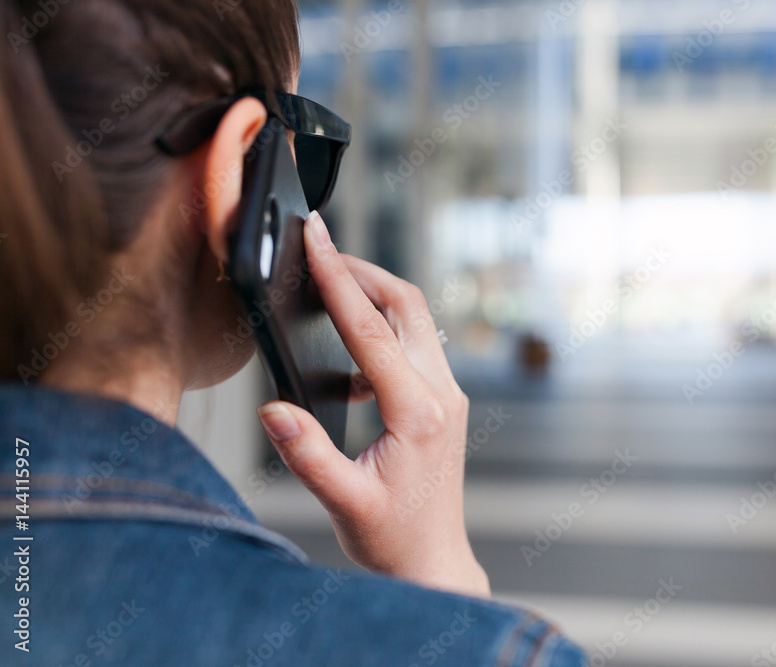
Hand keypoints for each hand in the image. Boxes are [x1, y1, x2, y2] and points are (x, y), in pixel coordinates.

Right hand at [256, 211, 488, 597]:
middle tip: (320, 246)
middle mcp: (442, 394)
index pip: (370, 329)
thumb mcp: (343, 503)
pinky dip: (381, 328)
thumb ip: (307, 454)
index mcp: (418, 412)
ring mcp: (448, 395)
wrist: (433, 562)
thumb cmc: (393, 539)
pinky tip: (348, 352)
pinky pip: (414, 345)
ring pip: (414, 320)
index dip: (337, 279)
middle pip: (405, 305)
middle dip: (361, 270)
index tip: (316, 237)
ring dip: (374, 294)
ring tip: (329, 284)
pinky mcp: (443, 401)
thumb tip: (273, 409)